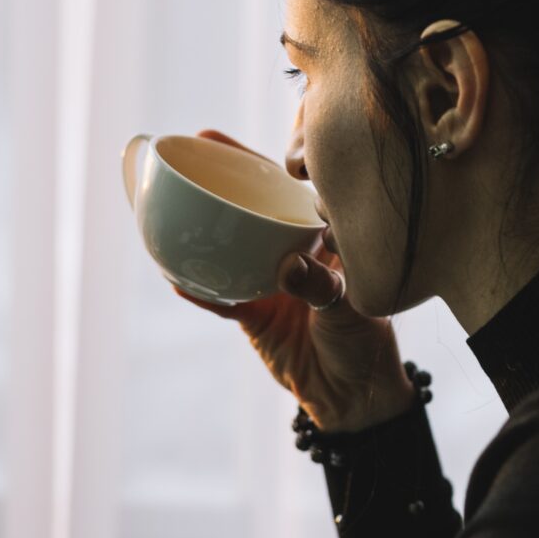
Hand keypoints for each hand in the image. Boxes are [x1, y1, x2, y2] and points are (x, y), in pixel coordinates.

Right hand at [171, 127, 413, 433]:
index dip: (268, 160)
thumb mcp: (353, 308)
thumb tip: (286, 268)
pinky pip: (220, 297)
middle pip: (253, 206)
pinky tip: (175, 276)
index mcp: (325, 236)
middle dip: (224, 177)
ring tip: (172, 200)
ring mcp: (269, 281)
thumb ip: (323, 284)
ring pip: (230, 245)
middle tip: (194, 149)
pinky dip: (199, 289)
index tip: (244, 140)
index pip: (295, 188)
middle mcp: (293, 251)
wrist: (354, 397)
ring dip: (202, 226)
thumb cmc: (367, 343)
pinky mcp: (252, 315)